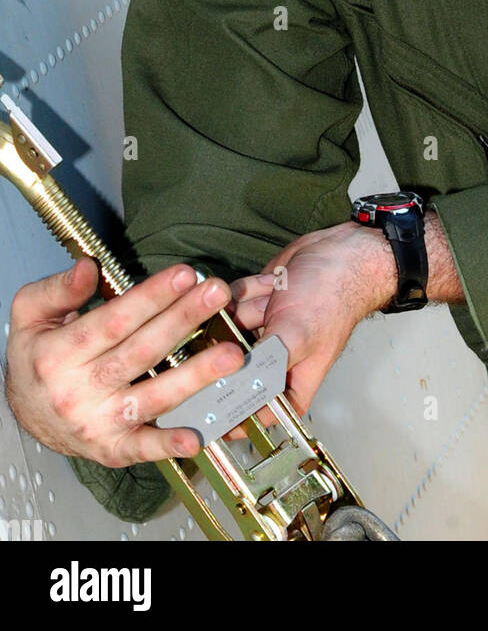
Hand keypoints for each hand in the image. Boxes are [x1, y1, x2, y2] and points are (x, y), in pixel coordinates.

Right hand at [5, 256, 245, 467]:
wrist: (25, 412)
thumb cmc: (37, 356)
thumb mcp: (30, 314)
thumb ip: (57, 289)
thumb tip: (89, 268)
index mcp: (59, 354)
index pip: (114, 321)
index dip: (151, 297)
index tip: (185, 274)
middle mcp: (78, 391)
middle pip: (141, 352)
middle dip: (183, 320)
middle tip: (217, 295)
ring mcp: (96, 423)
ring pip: (152, 396)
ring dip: (196, 376)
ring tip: (232, 354)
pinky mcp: (110, 449)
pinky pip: (142, 447)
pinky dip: (168, 444)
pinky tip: (196, 435)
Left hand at [221, 221, 395, 437]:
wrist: (338, 254)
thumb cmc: (331, 299)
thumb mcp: (295, 337)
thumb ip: (262, 365)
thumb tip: (230, 388)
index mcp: (291, 383)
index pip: (254, 414)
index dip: (230, 413)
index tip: (205, 402)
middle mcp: (273, 362)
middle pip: (231, 372)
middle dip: (232, 345)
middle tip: (247, 327)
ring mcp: (261, 333)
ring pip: (226, 330)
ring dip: (245, 309)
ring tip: (272, 300)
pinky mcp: (254, 305)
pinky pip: (229, 302)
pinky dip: (247, 291)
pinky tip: (271, 285)